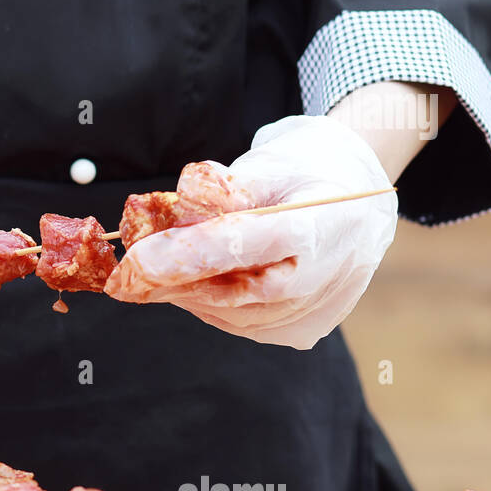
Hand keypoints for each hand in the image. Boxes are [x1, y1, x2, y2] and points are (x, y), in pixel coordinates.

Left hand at [104, 116, 396, 348]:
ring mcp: (316, 310)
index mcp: (319, 225)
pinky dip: (209, 306)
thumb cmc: (310, 170)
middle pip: (235, 291)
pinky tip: (189, 286)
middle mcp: (324, 277)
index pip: (245, 245)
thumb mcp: (272, 159)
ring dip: (186, 296)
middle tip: (126, 275)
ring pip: (233, 315)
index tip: (138, 258)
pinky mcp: (302, 331)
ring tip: (152, 274)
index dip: (188, 254)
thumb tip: (176, 208)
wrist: (364, 203)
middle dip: (174, 282)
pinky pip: (242, 324)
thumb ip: (226, 187)